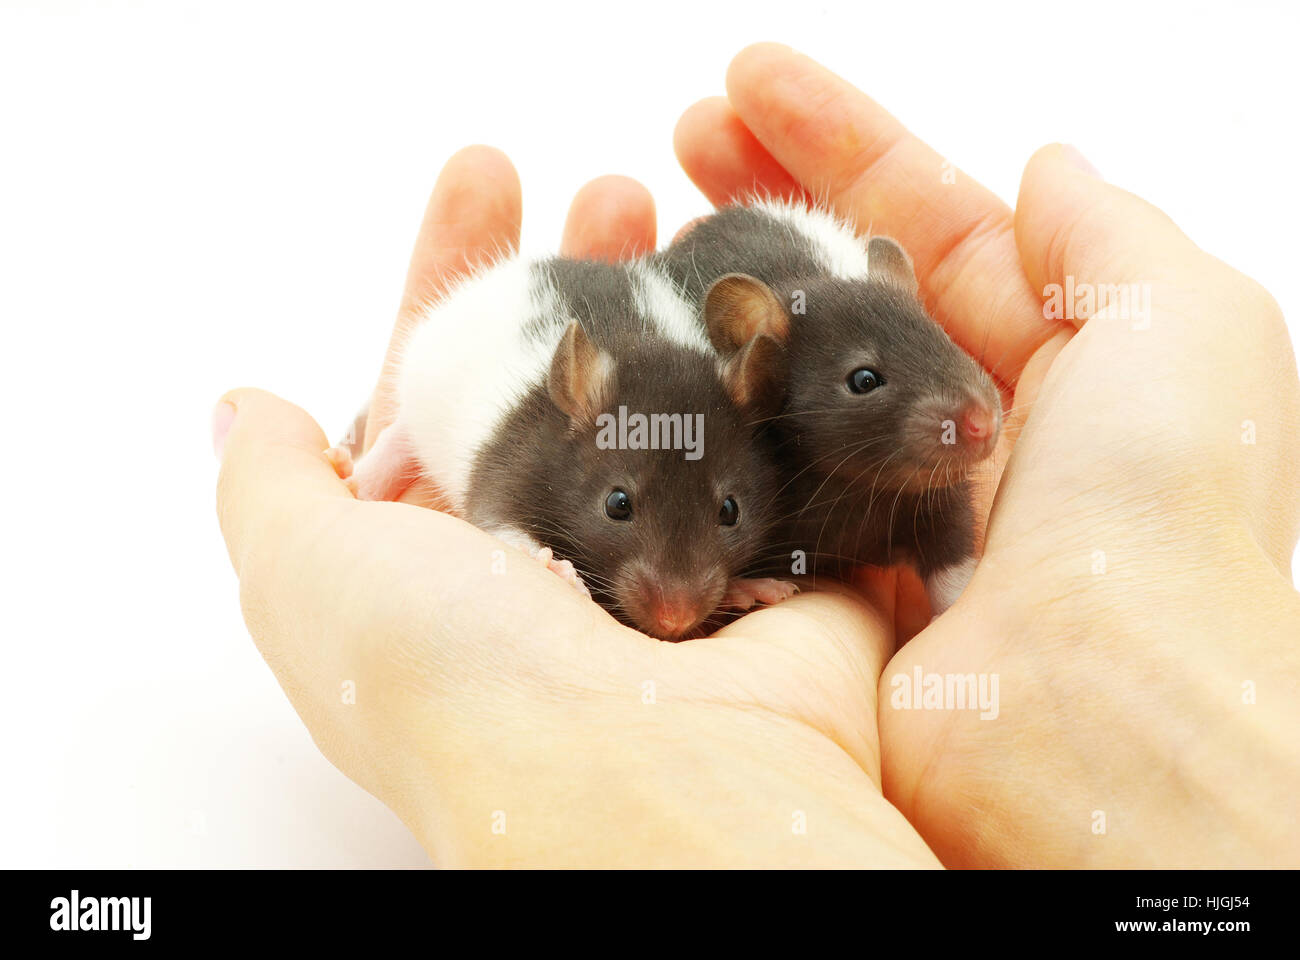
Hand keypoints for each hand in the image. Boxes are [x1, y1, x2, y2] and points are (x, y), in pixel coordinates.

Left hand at [214, 147, 937, 866]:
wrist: (647, 780)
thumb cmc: (460, 677)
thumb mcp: (308, 573)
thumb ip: (269, 484)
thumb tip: (245, 411)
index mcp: (444, 548)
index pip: (440, 382)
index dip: (453, 276)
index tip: (490, 175)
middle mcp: (556, 553)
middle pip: (567, 377)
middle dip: (583, 272)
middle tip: (615, 188)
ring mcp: (670, 553)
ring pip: (670, 396)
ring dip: (683, 301)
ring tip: (701, 214)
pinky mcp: (772, 565)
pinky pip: (769, 447)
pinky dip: (770, 371)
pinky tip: (777, 297)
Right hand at [675, 43, 1299, 865]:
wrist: (1095, 717)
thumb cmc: (1160, 508)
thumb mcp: (1186, 324)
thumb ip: (1106, 235)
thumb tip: (1047, 161)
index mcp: (1038, 362)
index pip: (918, 224)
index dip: (833, 143)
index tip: (740, 84)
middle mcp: (947, 430)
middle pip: (830, 289)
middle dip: (753, 203)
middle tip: (671, 141)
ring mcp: (870, 505)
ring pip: (771, 381)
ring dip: (703, 301)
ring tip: (630, 228)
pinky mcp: (809, 580)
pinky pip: (736, 480)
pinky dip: (685, 421)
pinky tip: (626, 362)